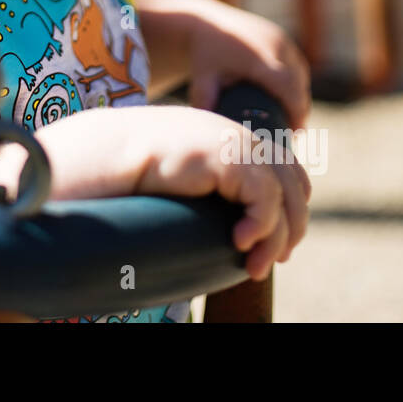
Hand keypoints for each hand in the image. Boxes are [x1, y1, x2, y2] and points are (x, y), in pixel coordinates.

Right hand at [129, 105, 310, 279]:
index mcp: (231, 136)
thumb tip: (226, 221)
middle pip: (295, 182)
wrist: (107, 152)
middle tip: (273, 261)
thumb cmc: (134, 170)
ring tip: (255, 266)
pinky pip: (265, 198)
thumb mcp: (184, 175)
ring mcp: (236, 142)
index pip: (286, 168)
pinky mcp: (228, 157)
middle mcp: (239, 135)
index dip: (290, 205)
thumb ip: (210, 184)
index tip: (274, 242)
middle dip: (291, 226)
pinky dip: (261, 226)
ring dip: (276, 238)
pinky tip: (239, 242)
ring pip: (285, 195)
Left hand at [179, 0, 311, 129]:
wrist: (205, 22)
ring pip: (300, 74)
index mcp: (257, 56)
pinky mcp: (281, 36)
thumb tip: (212, 132)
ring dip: (299, 96)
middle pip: (297, 83)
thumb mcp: (203, 80)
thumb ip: (207, 103)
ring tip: (291, 120)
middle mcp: (274, 45)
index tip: (296, 132)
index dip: (296, 109)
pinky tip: (292, 99)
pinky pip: (296, 64)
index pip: (286, 85)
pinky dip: (296, 82)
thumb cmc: (204, 56)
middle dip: (299, 109)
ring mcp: (280, 38)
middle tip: (292, 134)